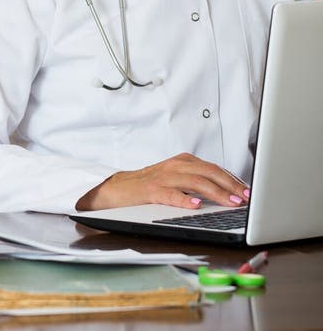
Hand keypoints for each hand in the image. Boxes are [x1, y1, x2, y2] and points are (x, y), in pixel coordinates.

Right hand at [75, 152, 250, 210]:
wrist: (119, 189)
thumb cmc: (150, 185)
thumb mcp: (176, 178)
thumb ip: (197, 180)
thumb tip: (228, 192)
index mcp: (182, 162)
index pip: (214, 168)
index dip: (233, 179)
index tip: (248, 191)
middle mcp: (175, 166)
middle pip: (209, 172)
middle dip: (230, 185)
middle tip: (246, 198)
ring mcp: (163, 178)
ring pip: (195, 182)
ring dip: (216, 193)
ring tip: (230, 203)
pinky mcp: (151, 191)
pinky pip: (171, 194)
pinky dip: (185, 199)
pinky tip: (197, 205)